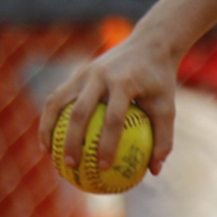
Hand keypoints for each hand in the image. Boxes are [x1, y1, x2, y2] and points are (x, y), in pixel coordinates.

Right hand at [38, 29, 179, 178]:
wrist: (149, 45)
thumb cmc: (159, 82)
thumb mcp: (167, 108)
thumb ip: (163, 139)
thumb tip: (154, 171)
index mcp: (124, 83)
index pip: (113, 119)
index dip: (107, 145)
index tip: (104, 167)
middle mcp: (101, 76)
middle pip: (80, 112)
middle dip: (72, 141)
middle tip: (72, 166)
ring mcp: (85, 73)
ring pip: (59, 102)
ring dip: (50, 129)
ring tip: (50, 156)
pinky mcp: (77, 73)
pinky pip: (57, 98)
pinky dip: (49, 119)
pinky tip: (49, 141)